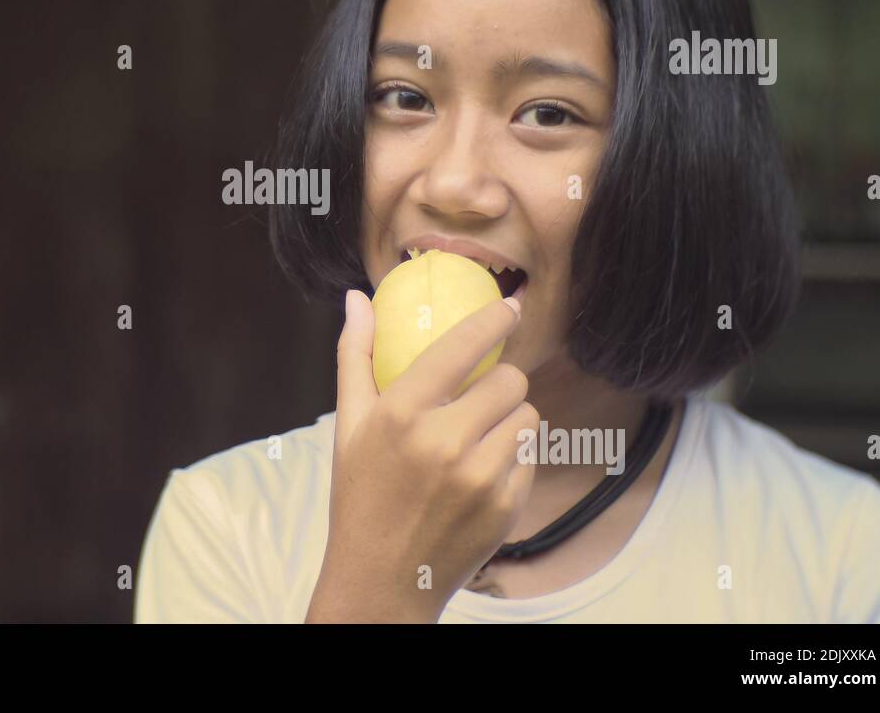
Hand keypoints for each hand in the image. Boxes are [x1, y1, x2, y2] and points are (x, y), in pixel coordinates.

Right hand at [306, 289, 537, 622]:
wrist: (380, 579)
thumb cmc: (360, 496)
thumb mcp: (348, 426)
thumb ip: (356, 356)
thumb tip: (357, 300)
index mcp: (401, 413)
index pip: (463, 346)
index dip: (494, 320)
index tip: (511, 307)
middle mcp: (443, 441)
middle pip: (511, 381)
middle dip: (500, 384)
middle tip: (480, 399)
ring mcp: (479, 477)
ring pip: (529, 417)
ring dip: (511, 421)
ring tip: (480, 439)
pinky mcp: (505, 507)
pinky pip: (531, 458)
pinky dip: (513, 459)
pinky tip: (482, 475)